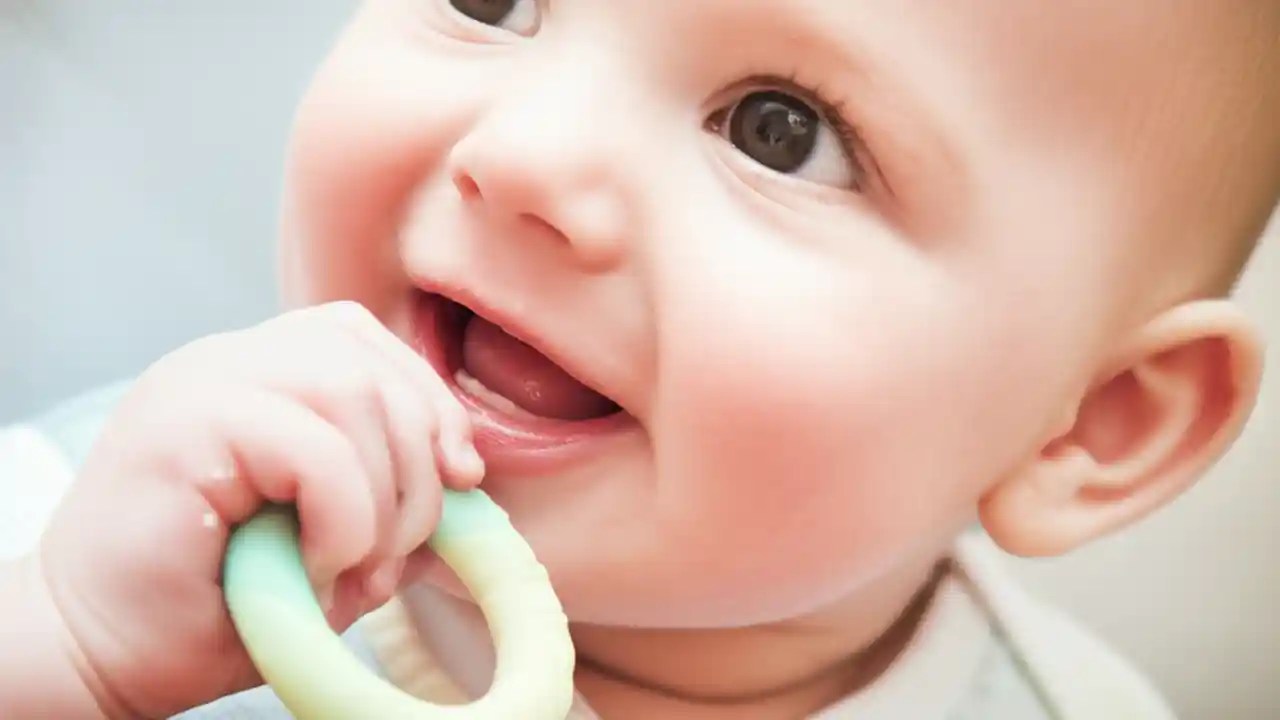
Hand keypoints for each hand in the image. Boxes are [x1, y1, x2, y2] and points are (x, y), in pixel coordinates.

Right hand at [37, 302, 481, 717]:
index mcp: (256, 373)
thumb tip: (468, 475)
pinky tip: (320, 561)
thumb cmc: (211, 601)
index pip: (365, 341)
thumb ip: (388, 490)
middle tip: (394, 554)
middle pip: (370, 363)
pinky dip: (346, 517)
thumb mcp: (328, 534)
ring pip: (352, 393)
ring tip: (356, 565)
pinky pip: (318, 450)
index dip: (430, 402)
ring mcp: (199, 383)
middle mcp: (225, 361)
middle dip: (416, 464)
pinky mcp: (183, 423)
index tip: (459, 477)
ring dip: (383, 497)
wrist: (95, 654)